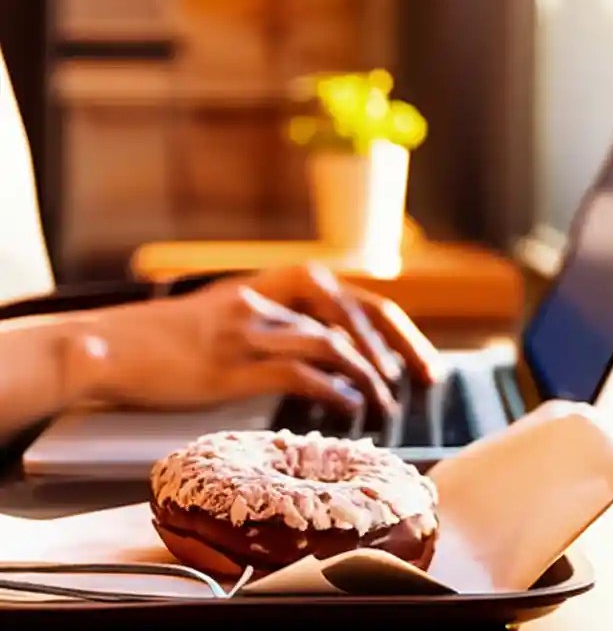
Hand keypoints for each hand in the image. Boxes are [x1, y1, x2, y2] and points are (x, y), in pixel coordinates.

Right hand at [75, 264, 441, 415]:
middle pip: (354, 311)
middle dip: (399, 345)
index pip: (349, 295)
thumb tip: (332, 354)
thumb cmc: (165, 341)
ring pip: (331, 343)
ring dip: (368, 376)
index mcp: (268, 286)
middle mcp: (264, 301)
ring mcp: (246, 331)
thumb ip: (275, 325)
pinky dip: (329, 390)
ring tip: (385, 405)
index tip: (418, 360)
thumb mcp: (228, 317)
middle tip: (427, 379)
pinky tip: (346, 409)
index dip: (391, 326)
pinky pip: (295, 372)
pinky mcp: (228, 366)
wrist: (104, 347)